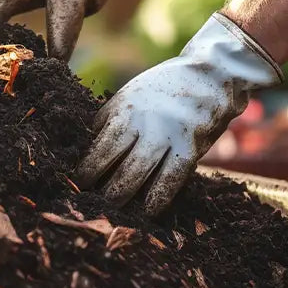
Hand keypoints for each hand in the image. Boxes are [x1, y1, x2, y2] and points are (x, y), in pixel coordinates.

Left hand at [74, 12, 282, 214]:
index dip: (86, 166)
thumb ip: (111, 118)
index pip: (98, 143)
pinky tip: (146, 212)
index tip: (76, 181)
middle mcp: (142, 121)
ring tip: (110, 207)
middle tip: (89, 200)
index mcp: (124, 108)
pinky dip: (156, 199)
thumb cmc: (162, 89)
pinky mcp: (190, 148)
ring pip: (137, 172)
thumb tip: (87, 147)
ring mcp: (166, 135)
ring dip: (121, 194)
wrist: (211, 76)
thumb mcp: (130, 95)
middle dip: (99, 184)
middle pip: (113, 160)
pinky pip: (170, 179)